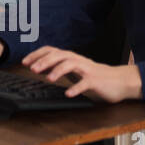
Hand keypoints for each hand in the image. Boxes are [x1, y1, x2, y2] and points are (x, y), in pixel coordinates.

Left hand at [23, 47, 142, 102]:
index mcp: (71, 57)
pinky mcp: (95, 81)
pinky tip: (68, 93)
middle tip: (32, 69)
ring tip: (49, 78)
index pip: (51, 51)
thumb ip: (60, 67)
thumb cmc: (95, 76)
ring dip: (58, 70)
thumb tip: (40, 68)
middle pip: (59, 56)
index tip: (25, 62)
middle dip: (44, 61)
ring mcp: (87, 70)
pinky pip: (84, 83)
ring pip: (70, 65)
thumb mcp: (75, 69)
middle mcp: (77, 60)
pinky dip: (75, 88)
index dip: (37, 55)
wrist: (120, 81)